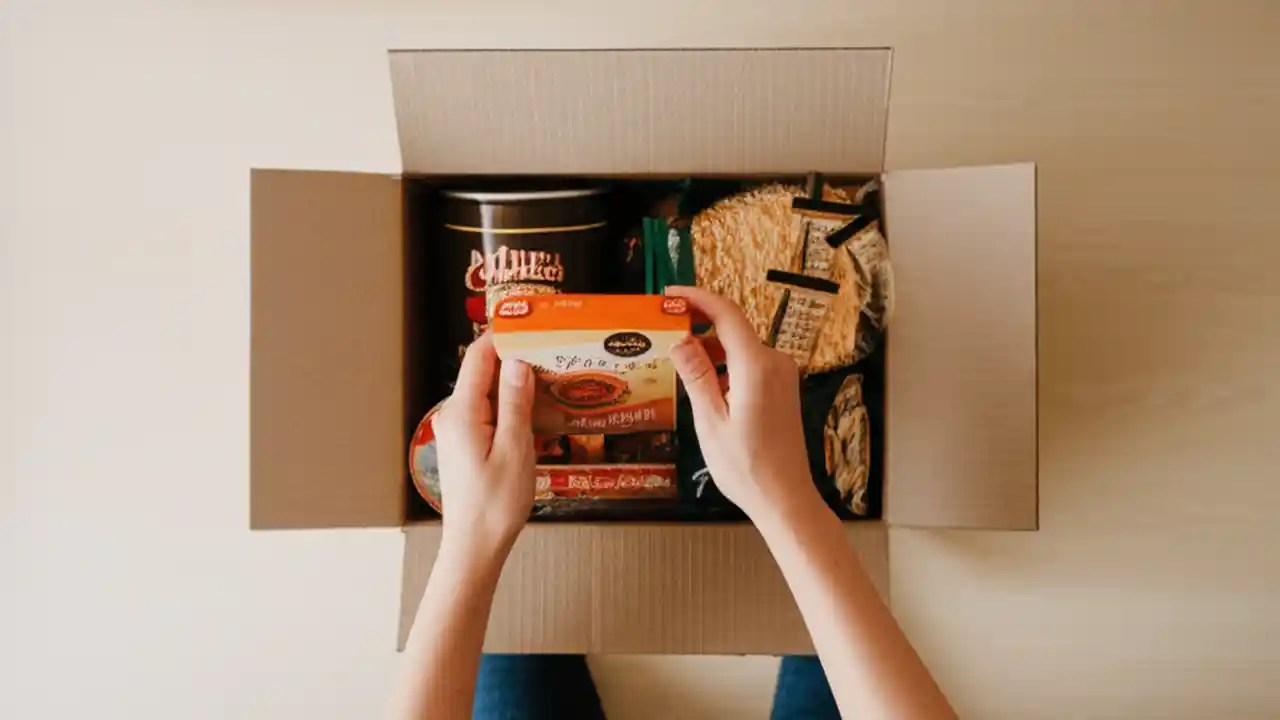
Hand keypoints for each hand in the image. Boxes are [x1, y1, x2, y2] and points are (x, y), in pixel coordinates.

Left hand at [431, 333, 535, 561]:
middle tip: (552, 352)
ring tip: (550, 379)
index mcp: (463, 413)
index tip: (532, 324)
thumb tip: (518, 362)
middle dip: (516, 358)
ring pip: (487, 392)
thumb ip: (516, 403)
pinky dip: (509, 405)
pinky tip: (535, 411)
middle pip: (483, 371)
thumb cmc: (495, 505)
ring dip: (515, 383)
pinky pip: (487, 411)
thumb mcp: (514, 450)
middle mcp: (453, 416)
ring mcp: (457, 430)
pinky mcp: (464, 443)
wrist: (474, 546)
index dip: (504, 335)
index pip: (479, 356)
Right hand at [665, 285, 821, 523]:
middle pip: (732, 328)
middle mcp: (774, 363)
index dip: (697, 298)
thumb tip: (679, 340)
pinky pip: (749, 364)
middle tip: (664, 328)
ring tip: (678, 361)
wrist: (784, 496)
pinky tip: (704, 383)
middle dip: (698, 324)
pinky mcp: (782, 387)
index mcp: (756, 367)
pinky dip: (725, 365)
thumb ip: (696, 376)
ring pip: (739, 347)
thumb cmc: (747, 466)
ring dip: (710, 348)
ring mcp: (781, 375)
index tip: (670, 295)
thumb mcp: (710, 421)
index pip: (726, 314)